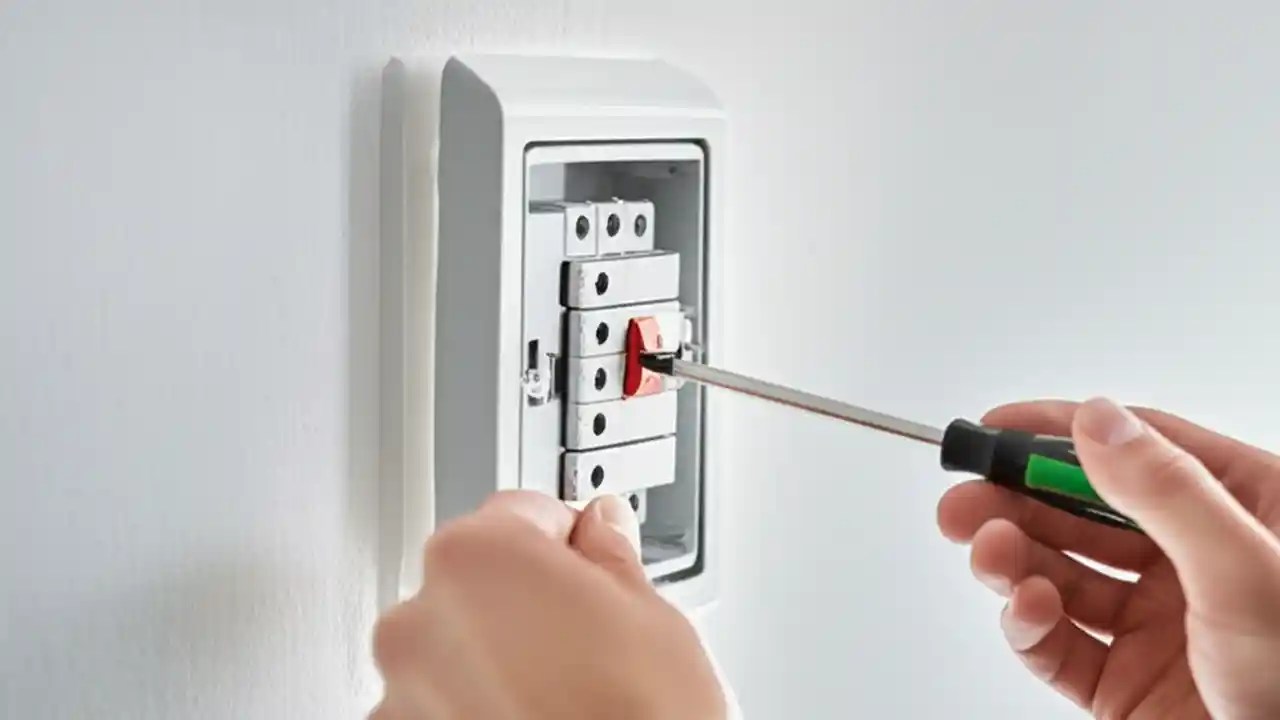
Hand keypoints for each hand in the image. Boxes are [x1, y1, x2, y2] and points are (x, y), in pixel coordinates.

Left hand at [369, 490, 726, 719]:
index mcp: (477, 558)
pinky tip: (532, 719)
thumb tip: (602, 532)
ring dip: (496, 657)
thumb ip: (611, 558)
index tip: (589, 561)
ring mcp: (401, 691)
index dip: (568, 540)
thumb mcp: (651, 617)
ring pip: (454, 646)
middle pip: (478, 580)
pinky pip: (436, 704)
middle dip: (527, 600)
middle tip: (587, 639)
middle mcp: (419, 619)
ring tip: (564, 693)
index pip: (522, 513)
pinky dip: (472, 708)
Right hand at [938, 398, 1279, 718]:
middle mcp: (1196, 564)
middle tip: (966, 499)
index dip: (1061, 432)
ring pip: (1061, 574)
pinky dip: (1028, 626)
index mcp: (1246, 514)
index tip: (998, 430)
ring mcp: (1158, 625)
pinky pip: (1056, 645)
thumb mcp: (1245, 573)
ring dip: (1013, 560)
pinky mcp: (1125, 682)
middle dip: (1016, 501)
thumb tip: (1098, 422)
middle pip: (1083, 511)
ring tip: (988, 552)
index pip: (1140, 450)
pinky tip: (1024, 608)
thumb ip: (1168, 493)